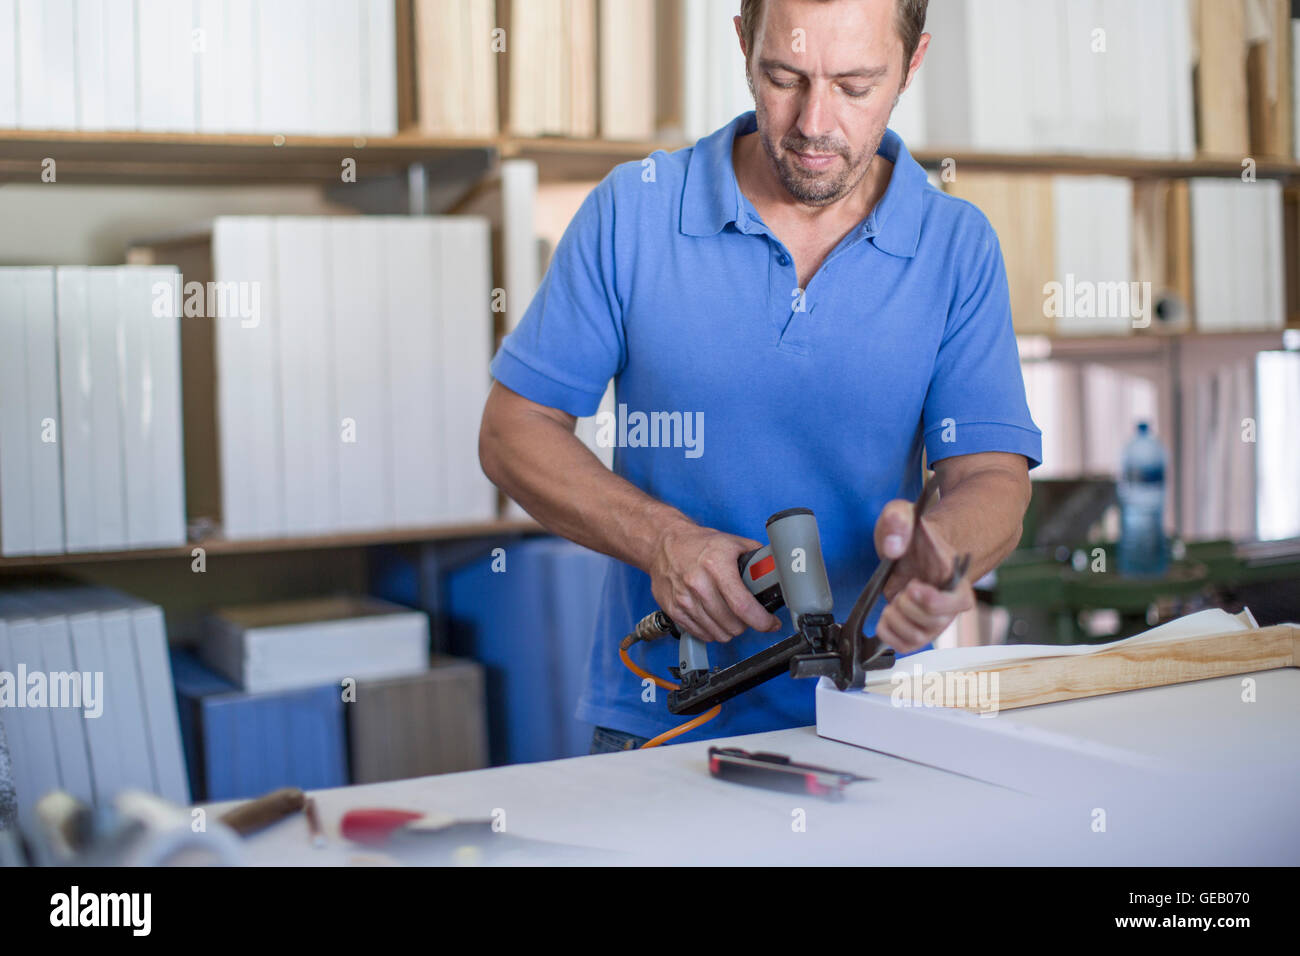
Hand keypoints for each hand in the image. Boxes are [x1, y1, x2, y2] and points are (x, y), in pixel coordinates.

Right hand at [648, 520, 782, 643]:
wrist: (664, 544)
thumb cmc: (699, 544)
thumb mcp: (732, 542)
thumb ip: (756, 559)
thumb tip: (778, 571)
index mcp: (716, 565)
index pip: (742, 605)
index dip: (761, 620)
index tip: (770, 623)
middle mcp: (698, 583)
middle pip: (732, 624)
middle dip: (747, 624)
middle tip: (748, 615)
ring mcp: (684, 598)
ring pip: (717, 633)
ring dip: (729, 630)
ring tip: (731, 617)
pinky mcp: (673, 609)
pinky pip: (700, 633)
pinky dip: (711, 631)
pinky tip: (714, 618)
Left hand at [872, 500, 973, 652]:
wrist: (915, 550)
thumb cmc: (914, 536)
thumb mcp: (903, 514)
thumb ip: (898, 520)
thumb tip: (893, 546)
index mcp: (954, 577)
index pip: (957, 601)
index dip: (934, 601)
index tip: (912, 587)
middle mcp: (948, 603)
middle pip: (934, 622)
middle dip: (908, 606)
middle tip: (901, 588)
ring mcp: (934, 619)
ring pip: (919, 637)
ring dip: (897, 621)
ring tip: (893, 602)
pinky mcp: (918, 630)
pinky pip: (906, 646)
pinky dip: (889, 635)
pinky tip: (885, 618)